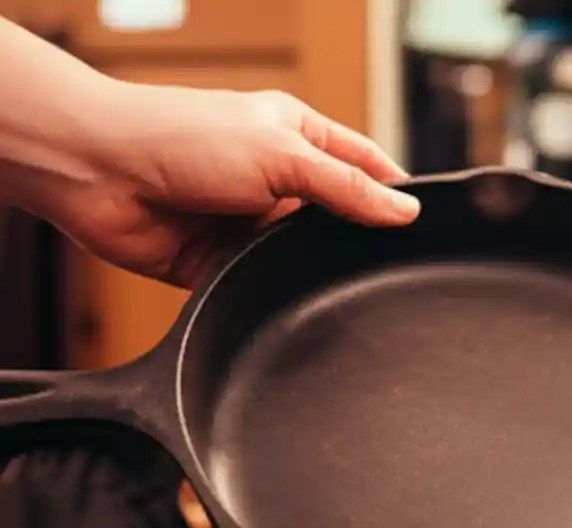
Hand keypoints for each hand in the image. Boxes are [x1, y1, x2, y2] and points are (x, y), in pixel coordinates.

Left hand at [28, 82, 420, 287]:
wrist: (98, 174)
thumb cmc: (180, 137)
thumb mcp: (284, 156)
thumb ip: (348, 189)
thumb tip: (406, 212)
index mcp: (296, 135)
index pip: (365, 166)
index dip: (395, 193)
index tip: (426, 225)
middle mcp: (275, 179)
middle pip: (338, 217)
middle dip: (356, 240)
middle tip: (390, 268)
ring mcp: (249, 222)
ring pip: (300, 257)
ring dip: (309, 269)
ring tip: (339, 288)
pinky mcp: (222, 263)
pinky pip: (261, 286)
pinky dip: (271, 294)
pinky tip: (288, 301)